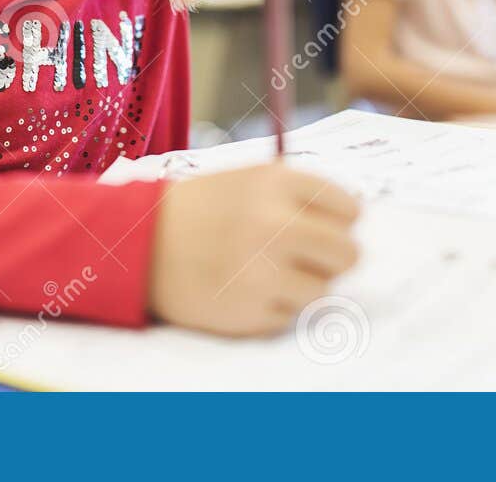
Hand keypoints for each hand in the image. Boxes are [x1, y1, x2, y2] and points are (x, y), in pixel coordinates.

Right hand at [148, 164, 360, 336]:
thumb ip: (300, 197)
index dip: (341, 220)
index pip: (350, 208)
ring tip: (268, 271)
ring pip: (324, 289)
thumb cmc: (202, 210)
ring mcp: (263, 270)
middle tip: (310, 257)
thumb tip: (356, 225)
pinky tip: (246, 288)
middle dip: (334, 257)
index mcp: (277, 182)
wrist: (140, 243)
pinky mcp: (250, 311)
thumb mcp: (250, 181)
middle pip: (349, 253)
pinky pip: (291, 314)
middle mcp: (274, 223)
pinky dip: (275, 306)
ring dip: (303, 284)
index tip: (326, 226)